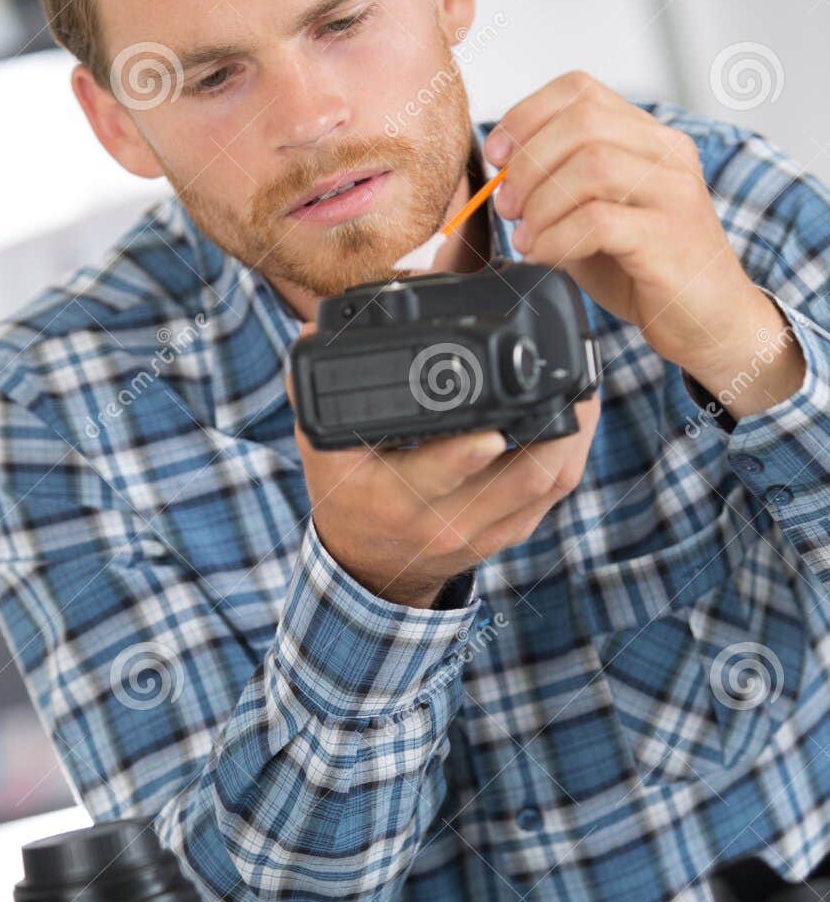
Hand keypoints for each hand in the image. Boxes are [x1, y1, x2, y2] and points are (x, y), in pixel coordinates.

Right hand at [286, 326, 601, 607]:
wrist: (372, 571)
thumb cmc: (351, 500)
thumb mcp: (324, 452)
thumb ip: (316, 393)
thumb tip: (314, 330)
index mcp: (397, 501)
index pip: (437, 476)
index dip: (468, 455)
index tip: (492, 430)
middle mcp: (447, 522)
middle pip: (520, 478)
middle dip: (555, 430)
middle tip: (576, 379)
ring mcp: (486, 531)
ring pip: (547, 483)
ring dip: (574, 435)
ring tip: (586, 384)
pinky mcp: (511, 531)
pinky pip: (554, 491)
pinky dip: (572, 448)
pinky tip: (580, 414)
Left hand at [486, 71, 803, 412]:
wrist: (710, 321)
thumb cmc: (649, 270)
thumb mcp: (596, 218)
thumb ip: (559, 191)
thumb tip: (501, 179)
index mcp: (648, 138)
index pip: (579, 90)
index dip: (526, 115)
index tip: (497, 155)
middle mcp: (667, 154)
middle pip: (581, 122)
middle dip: (528, 163)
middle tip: (509, 205)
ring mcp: (673, 193)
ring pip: (590, 165)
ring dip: (541, 202)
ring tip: (528, 235)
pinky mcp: (669, 237)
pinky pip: (598, 220)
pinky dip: (557, 238)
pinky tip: (546, 256)